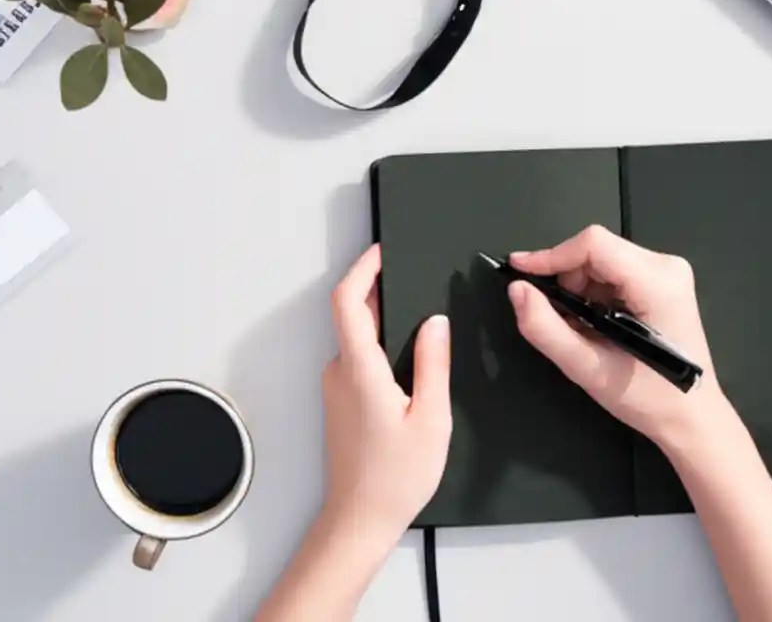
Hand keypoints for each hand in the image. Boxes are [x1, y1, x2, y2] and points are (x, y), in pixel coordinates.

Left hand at [321, 244, 451, 538]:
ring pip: (356, 337)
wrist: (360, 519)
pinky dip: (379, 345)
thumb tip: (436, 322)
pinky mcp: (340, 401)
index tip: (383, 252)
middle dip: (380, 289)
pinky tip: (407, 360)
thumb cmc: (394, 479)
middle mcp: (340, 373)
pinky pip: (357, 358)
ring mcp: (336, 387)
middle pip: (352, 314)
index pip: (348, 300)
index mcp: (360, 370)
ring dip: (381, 320)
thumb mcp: (431, 418)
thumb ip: (433, 363)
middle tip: (412, 277)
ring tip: (418, 317)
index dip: (363, 268)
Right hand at [507, 226, 733, 452]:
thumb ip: (546, 328)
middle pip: (595, 251)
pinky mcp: (663, 281)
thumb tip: (517, 291)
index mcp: (657, 283)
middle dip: (566, 280)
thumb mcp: (588, 368)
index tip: (519, 271)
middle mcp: (667, 267)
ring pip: (601, 260)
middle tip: (558, 319)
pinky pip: (613, 272)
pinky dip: (593, 294)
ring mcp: (668, 272)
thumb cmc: (649, 398)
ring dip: (579, 290)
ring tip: (581, 329)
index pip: (593, 244)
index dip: (550, 255)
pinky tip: (597, 325)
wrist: (691, 417)